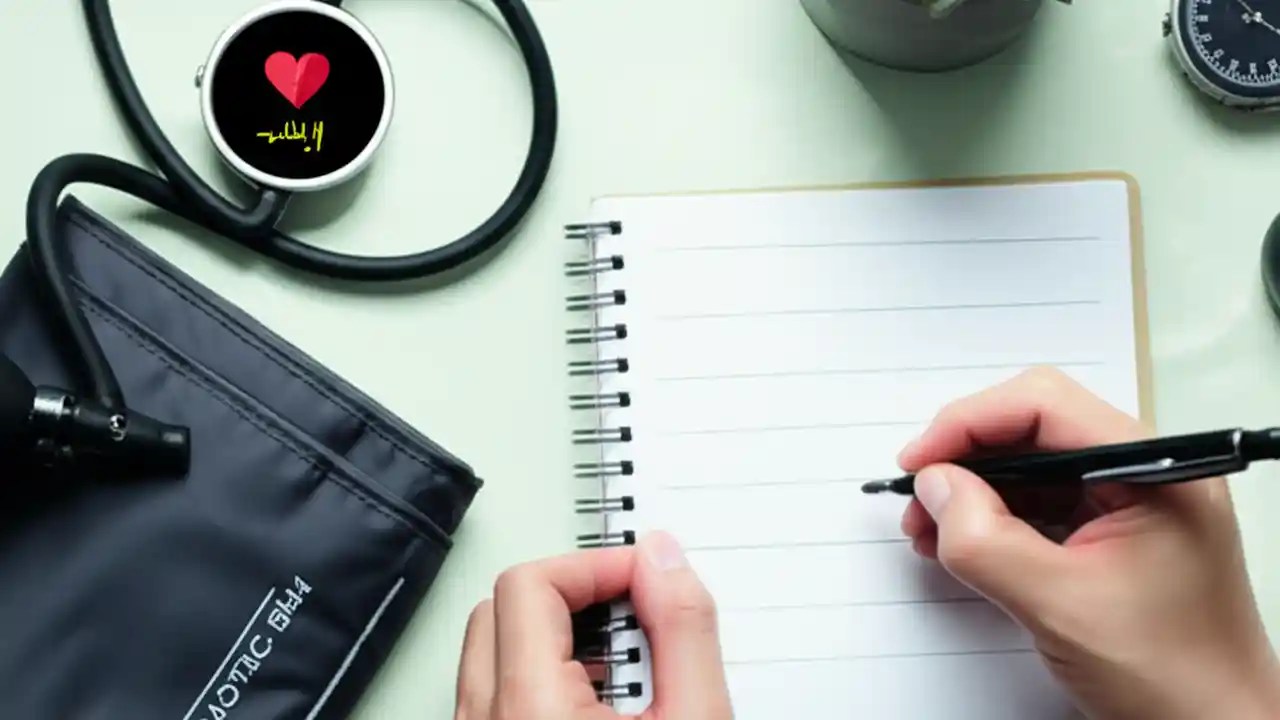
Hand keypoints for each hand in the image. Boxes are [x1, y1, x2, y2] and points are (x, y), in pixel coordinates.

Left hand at [454, 532, 733, 719]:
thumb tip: (663, 559)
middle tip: (636, 613)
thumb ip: (683, 633)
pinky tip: (600, 708)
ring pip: (490, 654)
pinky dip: (539, 683)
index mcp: (528, 708)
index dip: (595, 566)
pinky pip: (492, 699)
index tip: (645, 578)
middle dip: (571, 597)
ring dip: (551, 640)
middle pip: (500, 609)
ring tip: (624, 667)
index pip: (530, 584)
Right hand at [897, 367, 1279, 719]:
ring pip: (1032, 466)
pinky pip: (1042, 504)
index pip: (1044, 406)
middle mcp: (1146, 472)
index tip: (920, 462)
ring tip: (931, 531)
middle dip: (966, 460)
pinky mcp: (1114, 532)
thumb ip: (986, 540)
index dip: (969, 423)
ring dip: (974, 492)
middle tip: (918, 499)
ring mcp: (1132, 502)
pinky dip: (995, 519)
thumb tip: (934, 486)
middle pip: (1033, 429)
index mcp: (1155, 469)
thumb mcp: (1059, 605)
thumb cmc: (1170, 677)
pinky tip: (962, 545)